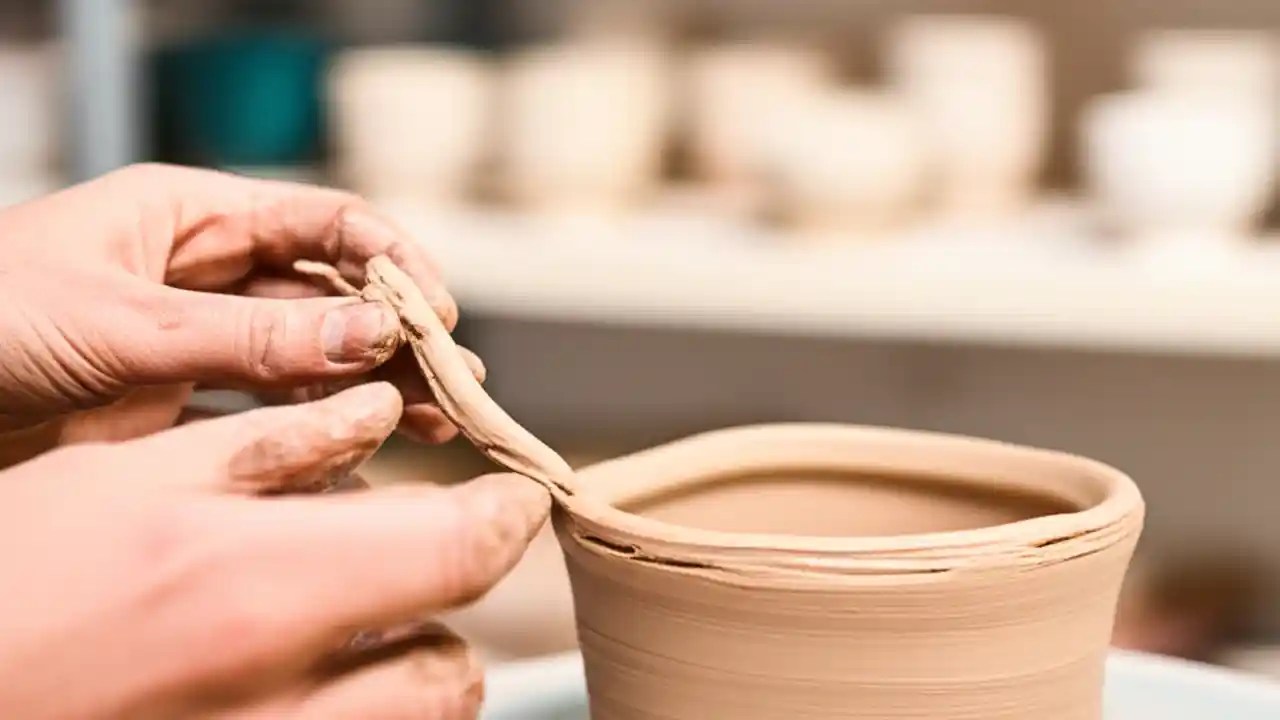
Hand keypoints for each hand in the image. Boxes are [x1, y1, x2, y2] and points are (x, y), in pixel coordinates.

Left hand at [0, 163, 478, 454]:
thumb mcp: (121, 325)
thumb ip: (250, 339)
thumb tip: (370, 331)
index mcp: (184, 215)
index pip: (321, 221)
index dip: (391, 260)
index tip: (437, 312)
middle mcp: (197, 275)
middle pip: (326, 293)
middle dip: (394, 331)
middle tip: (453, 379)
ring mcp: (187, 344)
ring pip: (303, 357)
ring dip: (367, 385)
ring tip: (432, 420)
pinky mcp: (169, 407)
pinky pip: (261, 412)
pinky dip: (310, 430)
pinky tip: (356, 448)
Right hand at [0, 383, 548, 718]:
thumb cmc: (11, 584)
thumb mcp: (127, 477)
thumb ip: (272, 447)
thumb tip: (374, 413)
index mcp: (254, 586)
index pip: (456, 554)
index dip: (508, 518)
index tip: (514, 499)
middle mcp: (277, 696)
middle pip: (452, 661)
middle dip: (444, 609)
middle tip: (398, 564)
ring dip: (410, 669)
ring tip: (342, 626)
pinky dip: (366, 714)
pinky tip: (302, 679)